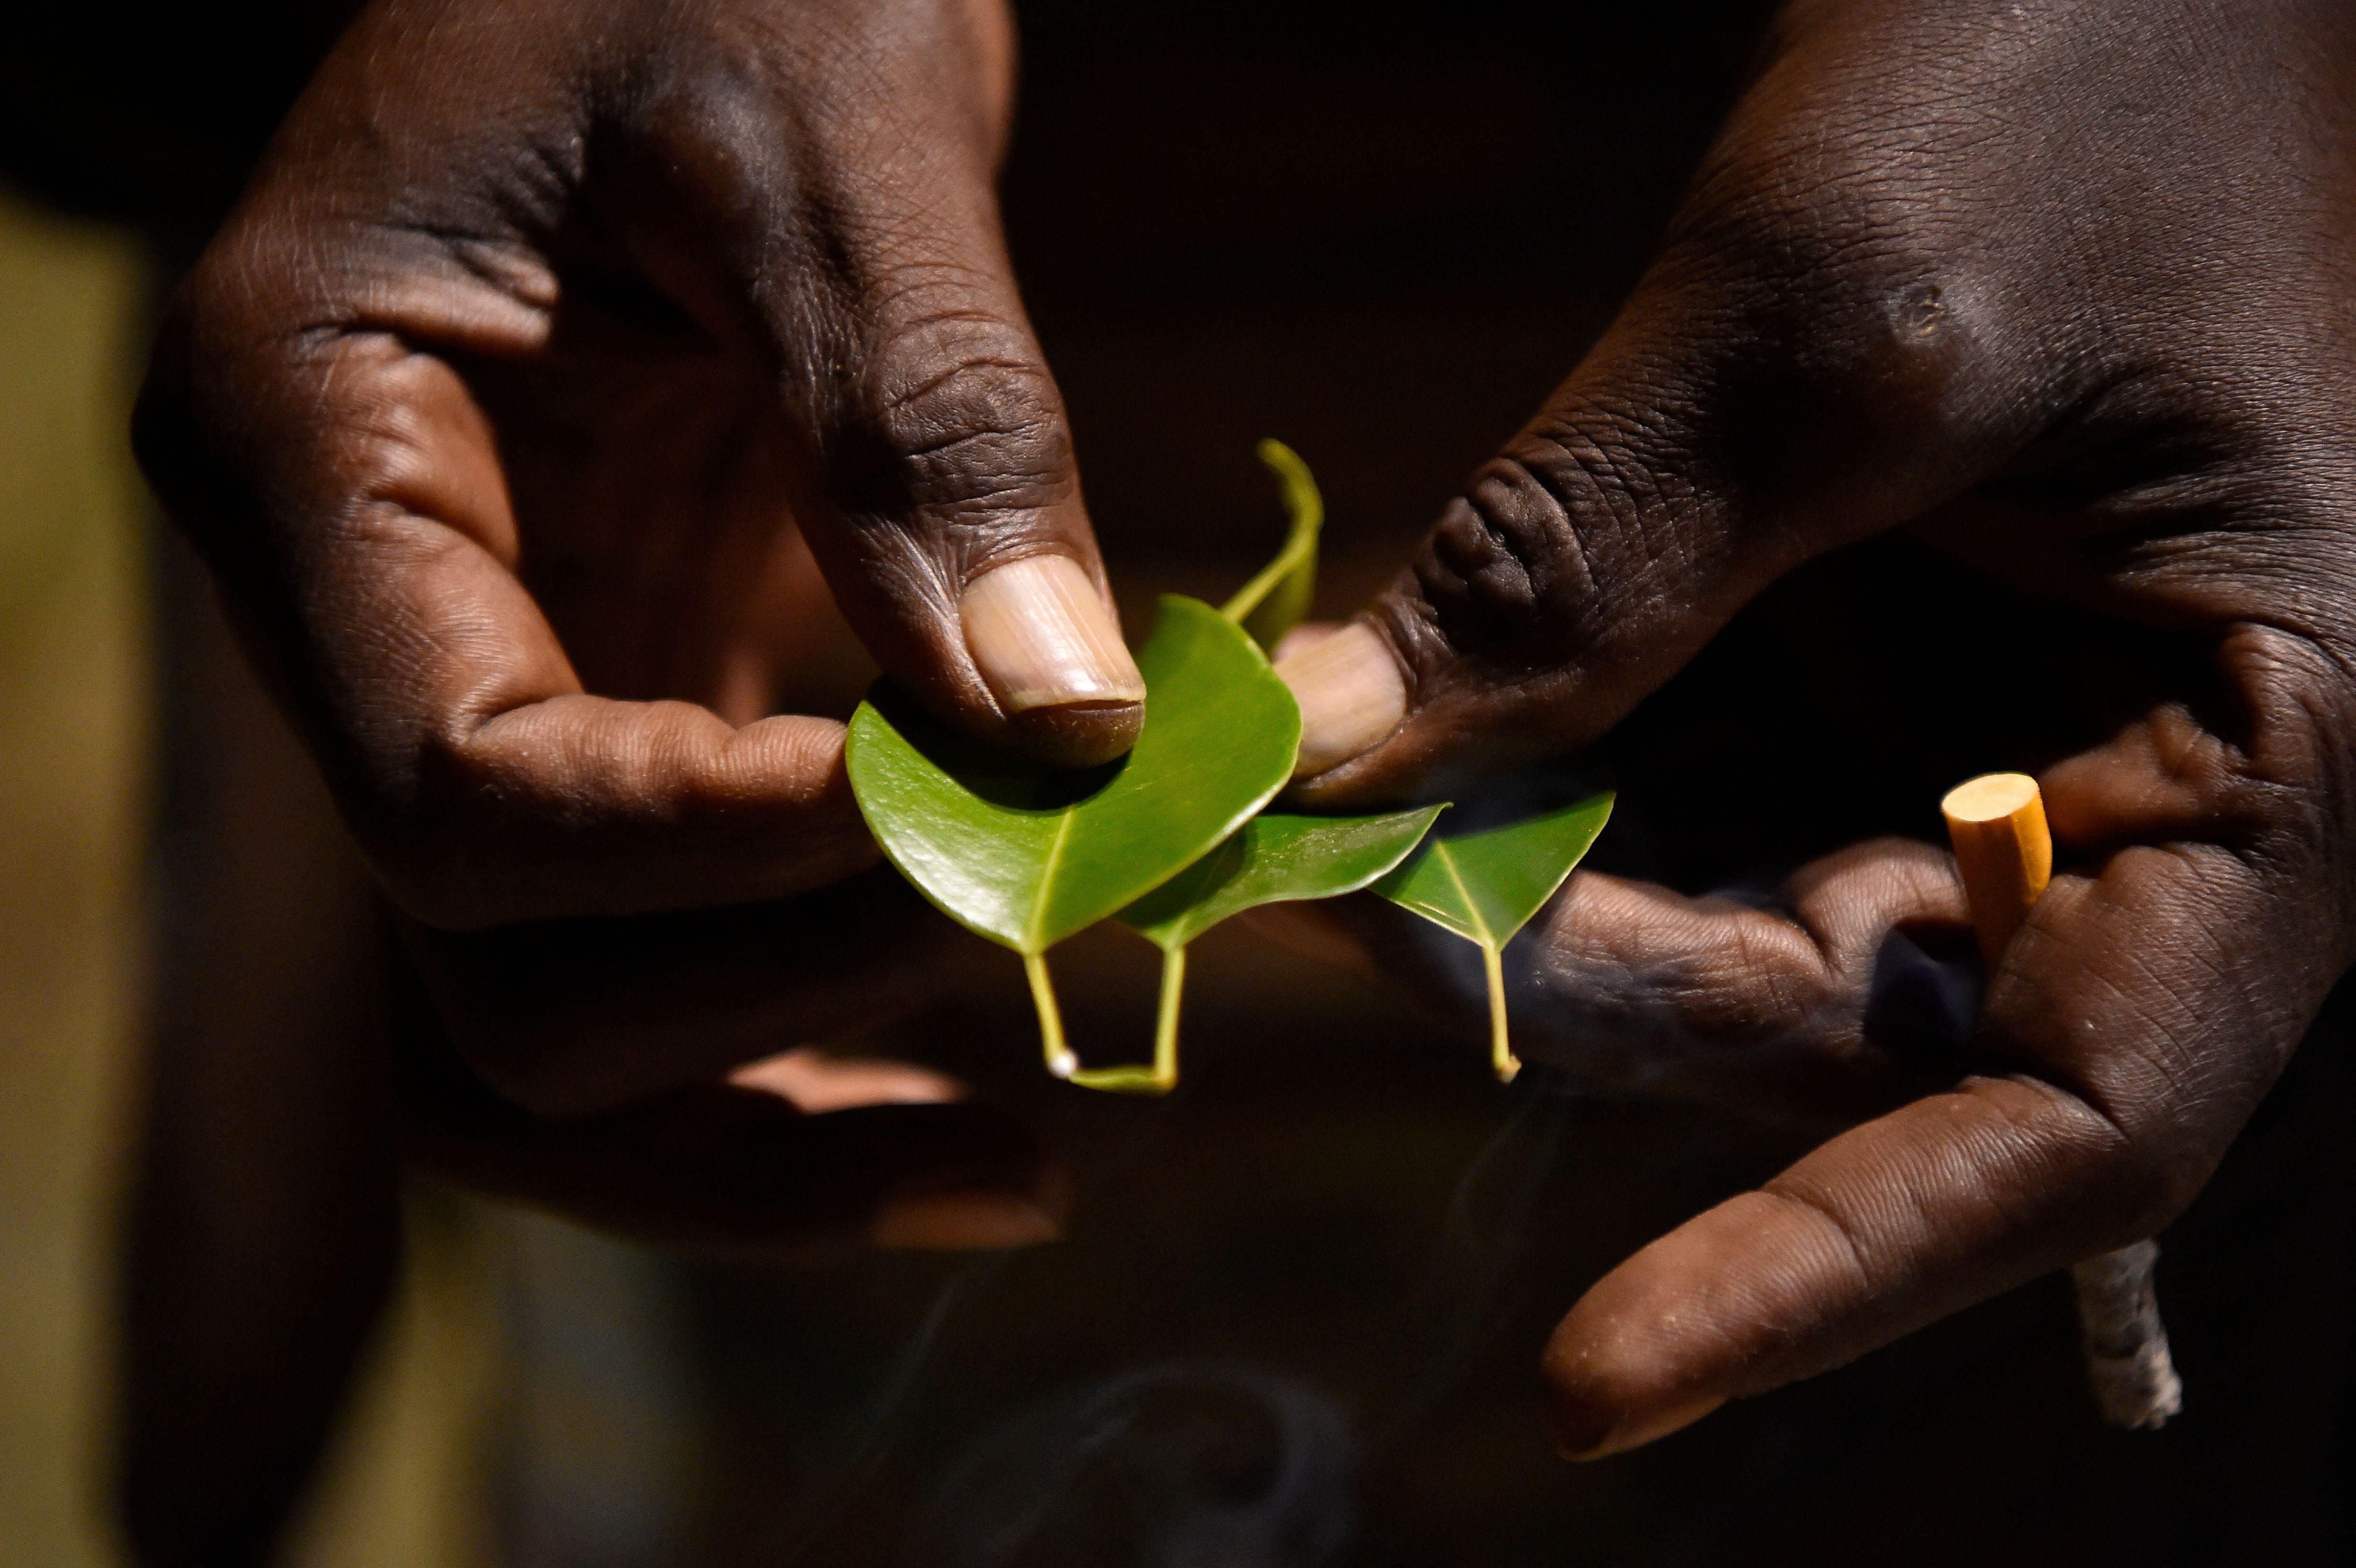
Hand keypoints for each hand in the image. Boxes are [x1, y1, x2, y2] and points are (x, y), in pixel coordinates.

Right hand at [135, 0, 1142, 1113]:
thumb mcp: (823, 125)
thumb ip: (925, 414)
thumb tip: (1057, 724)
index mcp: (302, 443)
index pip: (458, 788)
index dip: (718, 847)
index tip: (983, 818)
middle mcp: (354, 607)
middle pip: (493, 977)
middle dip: (787, 986)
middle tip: (1076, 921)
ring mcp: (481, 674)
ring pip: (548, 1039)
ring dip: (772, 1118)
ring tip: (1022, 1167)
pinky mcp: (613, 699)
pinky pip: (654, 962)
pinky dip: (797, 1051)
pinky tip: (979, 1121)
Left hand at [1277, 0, 2355, 1455]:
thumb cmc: (2077, 62)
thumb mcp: (1831, 325)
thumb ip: (1598, 562)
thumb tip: (1332, 764)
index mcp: (2267, 771)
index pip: (2066, 1130)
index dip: (1831, 1273)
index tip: (1595, 1380)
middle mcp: (2124, 793)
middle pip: (1841, 1026)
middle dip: (1586, 997)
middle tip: (1342, 920)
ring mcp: (1976, 728)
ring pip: (1731, 919)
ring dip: (1522, 897)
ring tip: (1328, 833)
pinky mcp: (1859, 653)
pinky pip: (1682, 786)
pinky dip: (1532, 783)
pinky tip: (1392, 746)